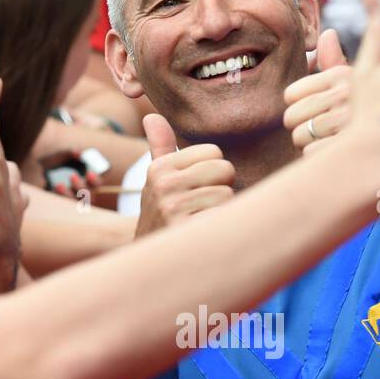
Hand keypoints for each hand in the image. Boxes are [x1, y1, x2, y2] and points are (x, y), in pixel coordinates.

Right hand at [135, 113, 234, 237]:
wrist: (152, 262)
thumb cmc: (162, 215)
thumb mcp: (157, 181)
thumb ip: (161, 147)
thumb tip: (152, 116)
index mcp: (159, 168)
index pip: (214, 152)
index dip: (212, 172)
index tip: (196, 189)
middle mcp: (163, 185)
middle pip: (224, 169)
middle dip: (220, 189)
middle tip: (202, 207)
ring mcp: (174, 209)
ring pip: (228, 195)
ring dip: (222, 212)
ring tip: (202, 223)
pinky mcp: (188, 231)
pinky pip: (227, 217)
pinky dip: (224, 228)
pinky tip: (208, 236)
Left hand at [284, 28, 351, 153]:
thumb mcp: (366, 78)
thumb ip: (337, 60)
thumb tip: (327, 34)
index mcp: (342, 76)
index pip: (291, 94)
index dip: (298, 105)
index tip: (314, 111)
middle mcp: (343, 94)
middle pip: (291, 117)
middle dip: (301, 126)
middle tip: (321, 130)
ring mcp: (346, 120)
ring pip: (299, 136)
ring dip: (309, 143)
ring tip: (330, 141)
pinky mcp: (348, 146)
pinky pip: (311, 153)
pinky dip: (319, 157)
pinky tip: (336, 154)